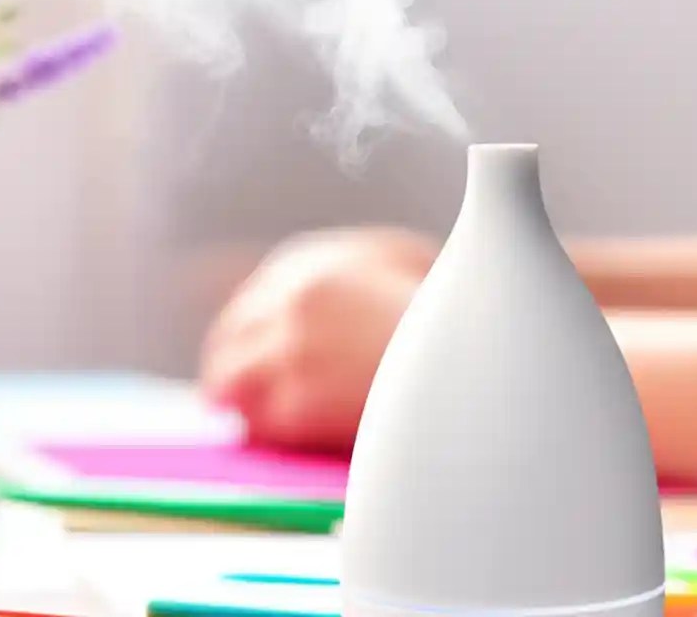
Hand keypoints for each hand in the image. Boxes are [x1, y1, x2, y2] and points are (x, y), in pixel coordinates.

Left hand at [200, 228, 436, 451]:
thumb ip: (360, 268)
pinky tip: (271, 436)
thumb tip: (333, 294)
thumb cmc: (449, 312)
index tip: (239, 351)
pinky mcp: (302, 401)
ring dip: (234, 398)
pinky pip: (263, 422)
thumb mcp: (404, 260)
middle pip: (230, 336)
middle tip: (223, 393)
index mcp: (310, 262)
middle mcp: (293, 298)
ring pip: (232, 379)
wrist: (474, 357)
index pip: (251, 301)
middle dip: (226, 363)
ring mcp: (293, 349)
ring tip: (237, 418)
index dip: (243, 332)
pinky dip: (264, 430)